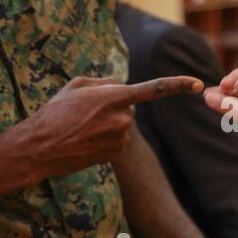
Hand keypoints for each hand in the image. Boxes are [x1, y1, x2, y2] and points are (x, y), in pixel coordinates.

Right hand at [9, 74, 202, 181]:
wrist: (39, 147)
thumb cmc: (55, 112)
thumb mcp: (77, 85)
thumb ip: (105, 83)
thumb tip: (122, 86)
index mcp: (114, 97)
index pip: (154, 89)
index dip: (178, 85)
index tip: (198, 84)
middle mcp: (122, 119)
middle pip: (129, 105)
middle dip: (113, 105)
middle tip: (85, 112)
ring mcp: (120, 138)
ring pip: (122, 124)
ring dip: (106, 123)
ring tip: (81, 127)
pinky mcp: (116, 153)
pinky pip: (117, 140)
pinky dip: (104, 138)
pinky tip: (84, 140)